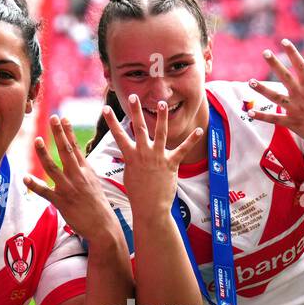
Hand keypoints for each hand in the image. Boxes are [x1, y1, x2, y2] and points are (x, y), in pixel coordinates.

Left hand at [24, 115, 117, 244]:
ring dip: (44, 154)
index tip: (62, 118)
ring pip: (54, 168)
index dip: (68, 132)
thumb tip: (76, 158)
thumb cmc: (97, 204)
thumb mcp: (94, 182)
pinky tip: (25, 177)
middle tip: (52, 118)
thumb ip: (83, 169)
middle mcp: (77, 176)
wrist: (103, 225)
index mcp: (86, 170)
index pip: (76, 147)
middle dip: (58, 134)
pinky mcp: (61, 202)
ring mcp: (69, 188)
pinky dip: (35, 185)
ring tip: (37, 140)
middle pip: (66, 151)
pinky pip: (45, 192)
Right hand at [104, 94, 203, 220]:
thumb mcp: (129, 174)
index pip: (118, 135)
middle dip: (135, 111)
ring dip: (161, 117)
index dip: (111, 121)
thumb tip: (131, 153)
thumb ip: (132, 160)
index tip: (105, 108)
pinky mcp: (171, 164)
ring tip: (162, 103)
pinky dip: (191, 140)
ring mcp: (158, 158)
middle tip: (133, 96)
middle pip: (139, 128)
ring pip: (160, 133)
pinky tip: (198, 130)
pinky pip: (183, 149)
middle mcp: (144, 154)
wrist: (150, 208)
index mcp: (131, 156)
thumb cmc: (138, 193)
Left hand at [247, 39, 303, 149]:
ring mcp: (296, 109)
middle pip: (285, 76)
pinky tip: (250, 112)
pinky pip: (274, 119)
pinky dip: (261, 115)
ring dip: (262, 89)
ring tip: (251, 81)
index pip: (301, 65)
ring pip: (275, 96)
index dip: (292, 52)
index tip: (284, 41)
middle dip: (275, 64)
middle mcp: (302, 96)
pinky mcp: (293, 123)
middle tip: (265, 52)